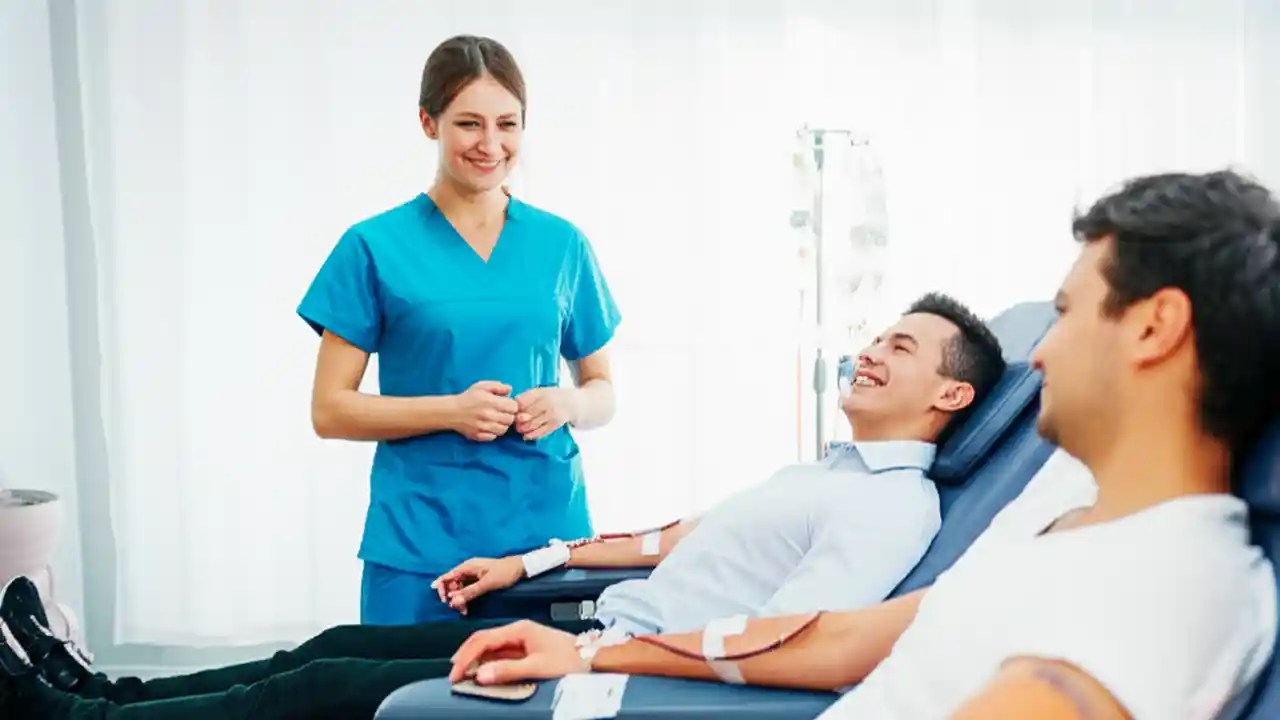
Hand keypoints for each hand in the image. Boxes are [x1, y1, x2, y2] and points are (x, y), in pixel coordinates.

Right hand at [431, 556, 524, 614]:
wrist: (521, 568)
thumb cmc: (505, 573)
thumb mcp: (487, 584)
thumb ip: (469, 592)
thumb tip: (453, 601)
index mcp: (467, 567)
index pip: (447, 576)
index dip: (441, 588)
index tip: (445, 601)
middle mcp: (467, 570)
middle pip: (451, 584)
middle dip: (452, 597)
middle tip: (458, 609)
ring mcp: (472, 576)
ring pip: (458, 589)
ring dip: (458, 600)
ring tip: (464, 611)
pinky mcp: (478, 582)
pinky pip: (466, 591)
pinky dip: (465, 599)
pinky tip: (467, 608)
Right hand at [449, 620, 584, 684]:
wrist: (592, 658)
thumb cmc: (570, 659)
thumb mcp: (538, 667)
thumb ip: (509, 670)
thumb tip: (481, 675)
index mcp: (519, 629)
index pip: (483, 640)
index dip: (466, 657)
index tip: (455, 674)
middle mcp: (517, 631)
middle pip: (482, 640)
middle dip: (466, 656)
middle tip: (454, 675)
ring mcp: (520, 640)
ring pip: (489, 647)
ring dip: (475, 660)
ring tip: (463, 675)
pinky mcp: (524, 650)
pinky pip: (499, 655)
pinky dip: (487, 664)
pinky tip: (482, 673)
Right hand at [452, 381, 518, 441]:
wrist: (451, 411)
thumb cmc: (469, 397)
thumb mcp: (482, 386)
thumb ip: (498, 386)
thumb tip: (510, 390)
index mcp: (490, 401)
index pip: (513, 407)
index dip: (512, 406)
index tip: (506, 405)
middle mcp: (488, 415)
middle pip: (510, 420)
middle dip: (508, 416)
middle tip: (502, 413)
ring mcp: (483, 427)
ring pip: (503, 430)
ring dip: (502, 425)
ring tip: (495, 420)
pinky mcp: (478, 436)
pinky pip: (493, 437)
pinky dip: (493, 433)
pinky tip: (489, 426)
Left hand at [514, 387, 578, 440]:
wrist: (578, 403)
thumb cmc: (555, 398)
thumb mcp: (542, 392)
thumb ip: (528, 399)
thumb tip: (512, 409)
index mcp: (540, 392)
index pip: (520, 401)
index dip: (514, 409)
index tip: (512, 412)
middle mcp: (546, 401)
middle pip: (525, 414)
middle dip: (517, 421)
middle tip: (515, 424)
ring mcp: (552, 413)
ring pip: (531, 424)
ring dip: (523, 429)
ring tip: (520, 430)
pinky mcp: (556, 424)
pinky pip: (540, 431)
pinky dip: (532, 435)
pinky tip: (526, 436)